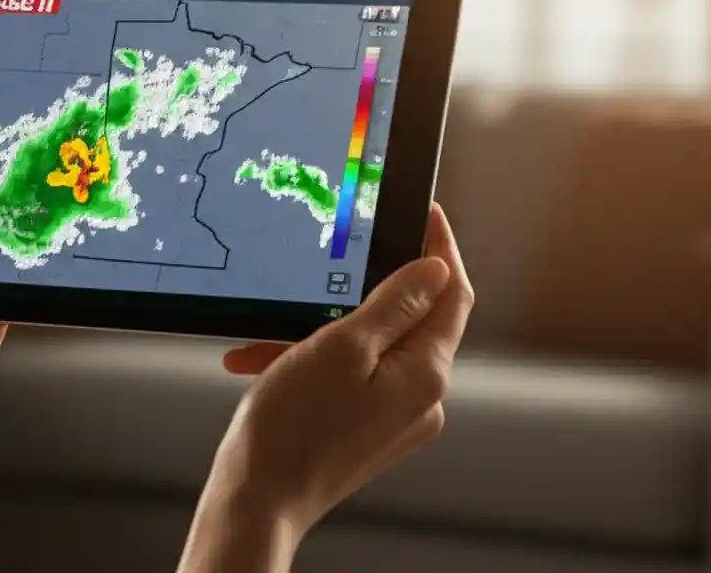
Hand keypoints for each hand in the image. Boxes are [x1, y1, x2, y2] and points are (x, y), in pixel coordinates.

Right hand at [179, 204, 472, 570]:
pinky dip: (313, 361)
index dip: (441, 247)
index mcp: (424, 373)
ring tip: (273, 332)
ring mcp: (393, 417)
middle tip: (331, 264)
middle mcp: (420, 398)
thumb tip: (435, 269)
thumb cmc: (293, 428)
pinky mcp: (365, 430)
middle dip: (365, 289)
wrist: (258, 499)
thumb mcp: (342, 347)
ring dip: (325, 329)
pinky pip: (350, 377)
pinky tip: (265, 362)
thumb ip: (394, 304)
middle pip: (412, 319)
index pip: (452, 293)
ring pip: (370, 347)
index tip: (424, 212)